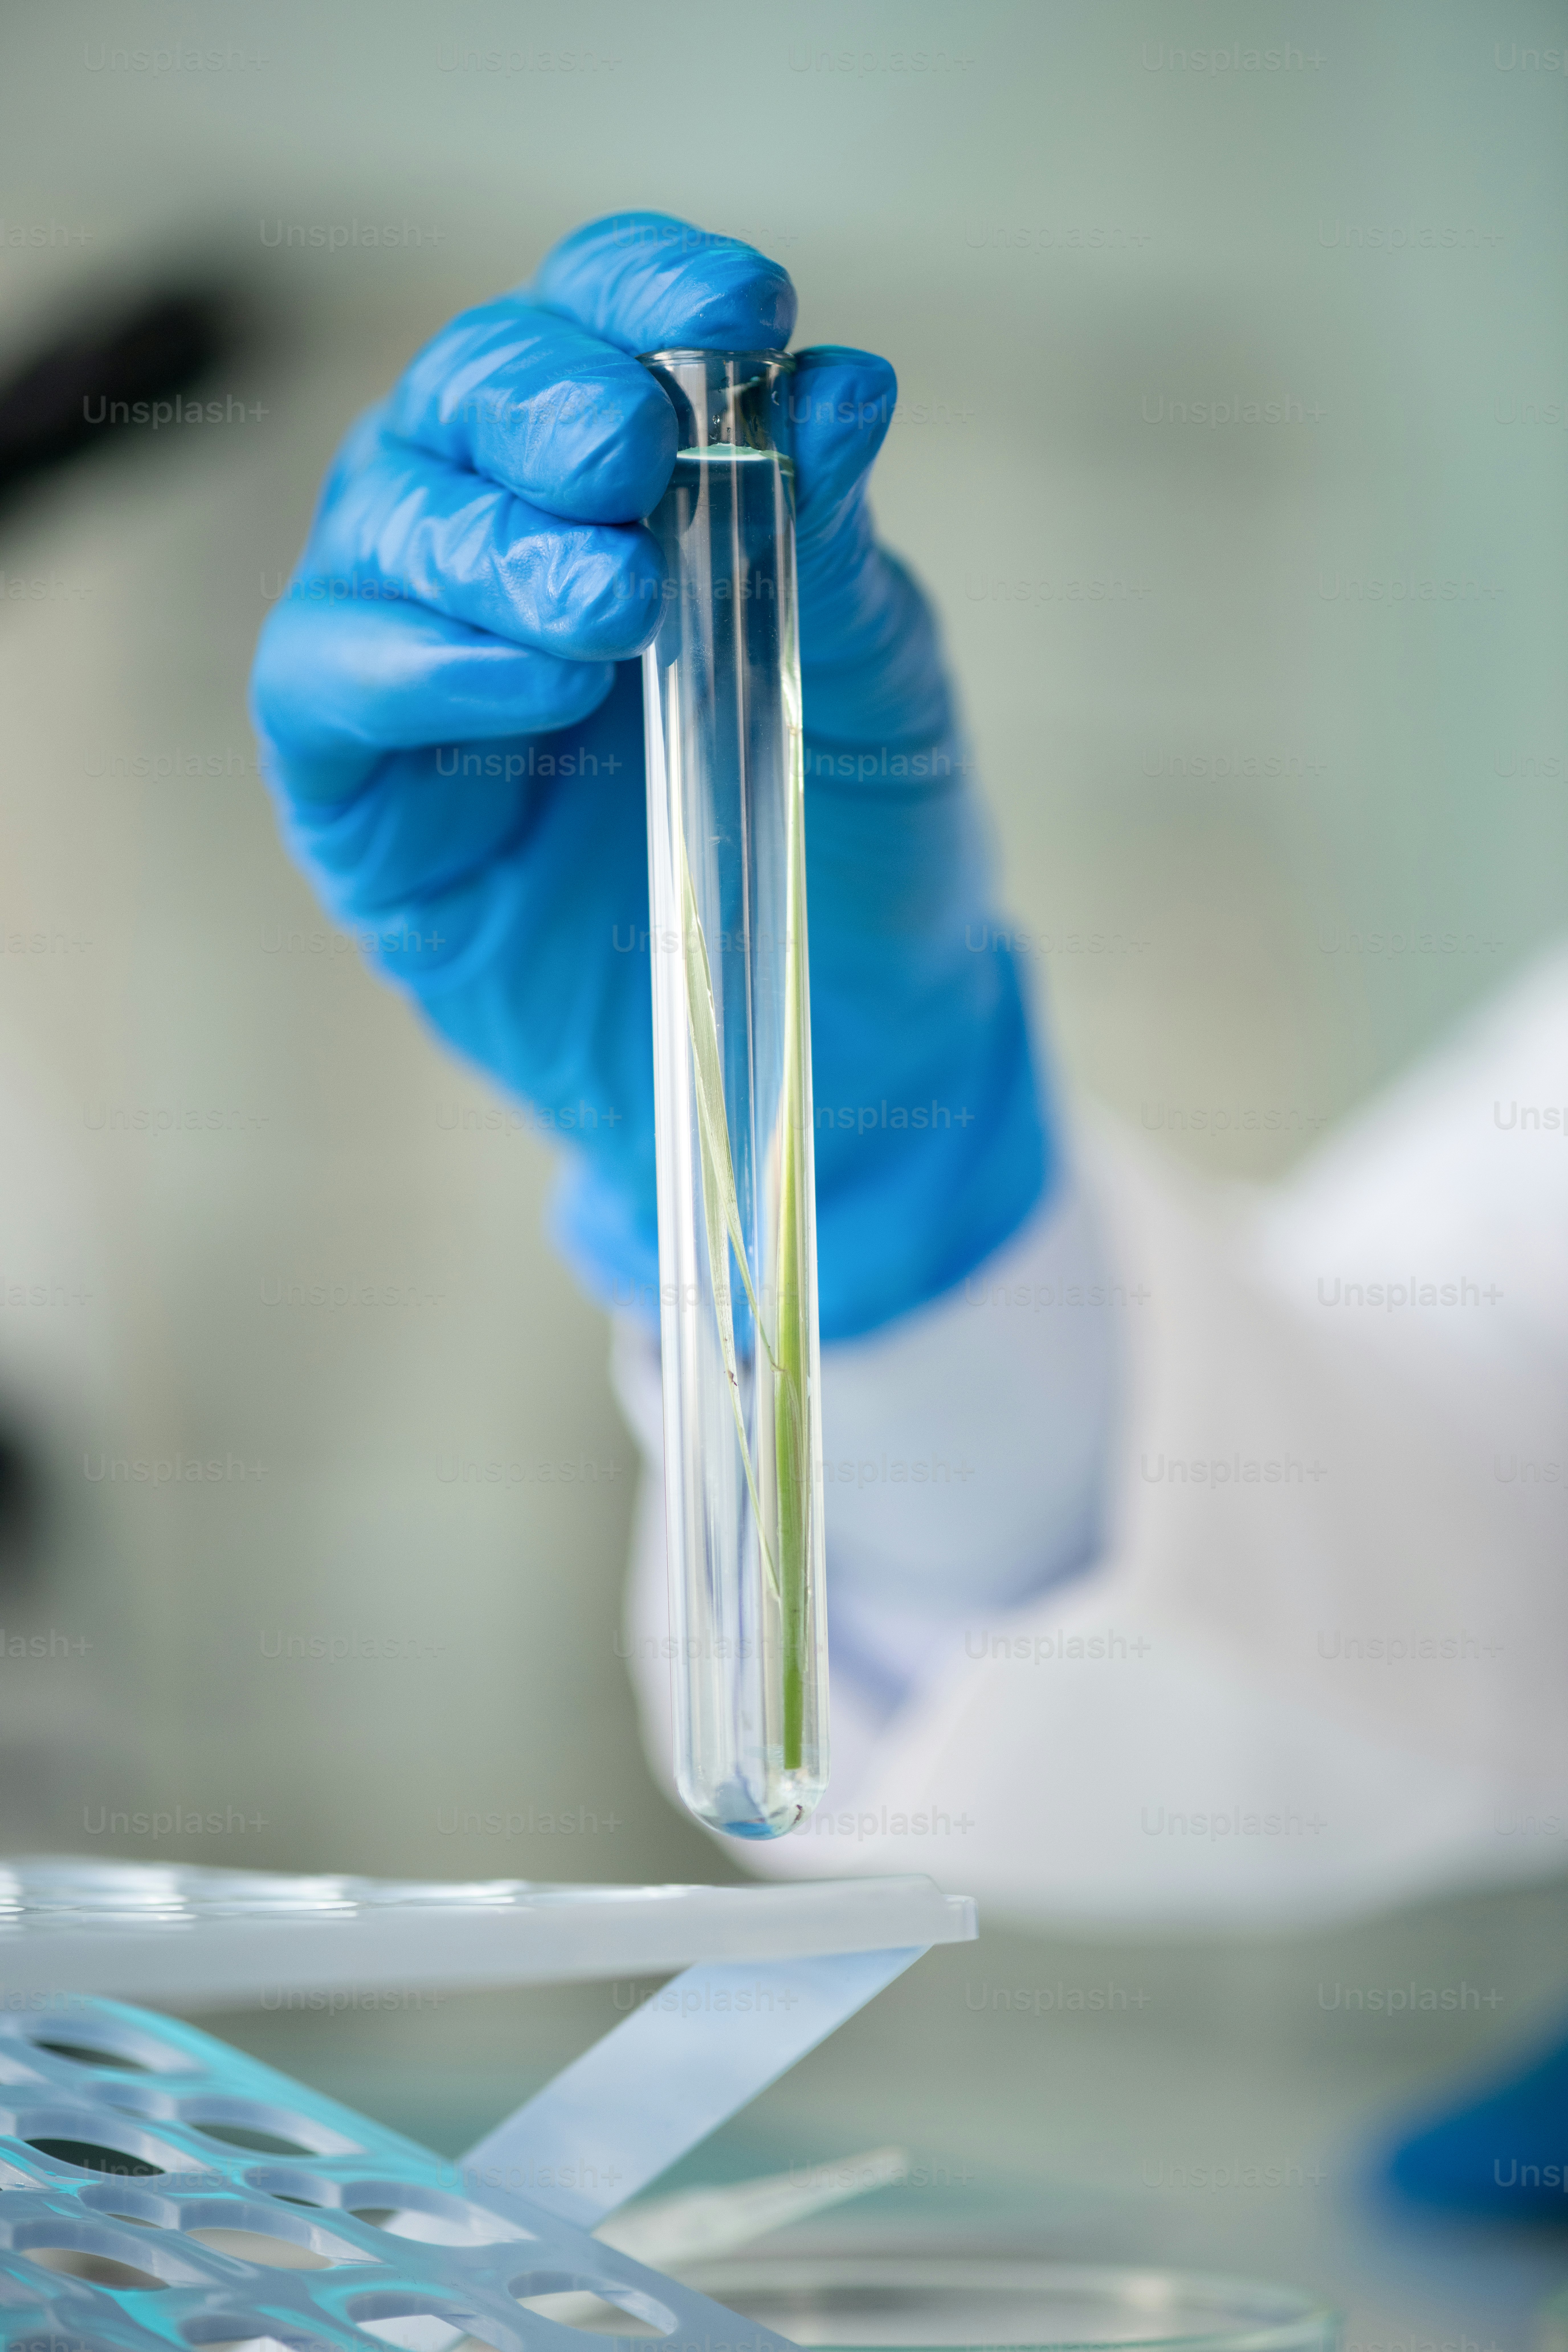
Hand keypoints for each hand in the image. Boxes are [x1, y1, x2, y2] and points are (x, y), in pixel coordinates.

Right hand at [251, 212, 1053, 1338]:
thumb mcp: (875, 683)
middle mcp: (503, 552)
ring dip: (489, 545)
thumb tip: (838, 390)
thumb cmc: (859, 844)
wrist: (848, 1044)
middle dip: (541, 406)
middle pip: (458, 403)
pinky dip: (425, 665)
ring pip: (380, 529)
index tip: (744, 307)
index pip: (594, 332)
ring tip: (611, 604)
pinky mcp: (367, 800)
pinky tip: (536, 684)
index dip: (644, 291)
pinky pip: (331, 687)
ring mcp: (421, 673)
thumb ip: (832, 544)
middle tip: (632, 450)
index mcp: (631, 495)